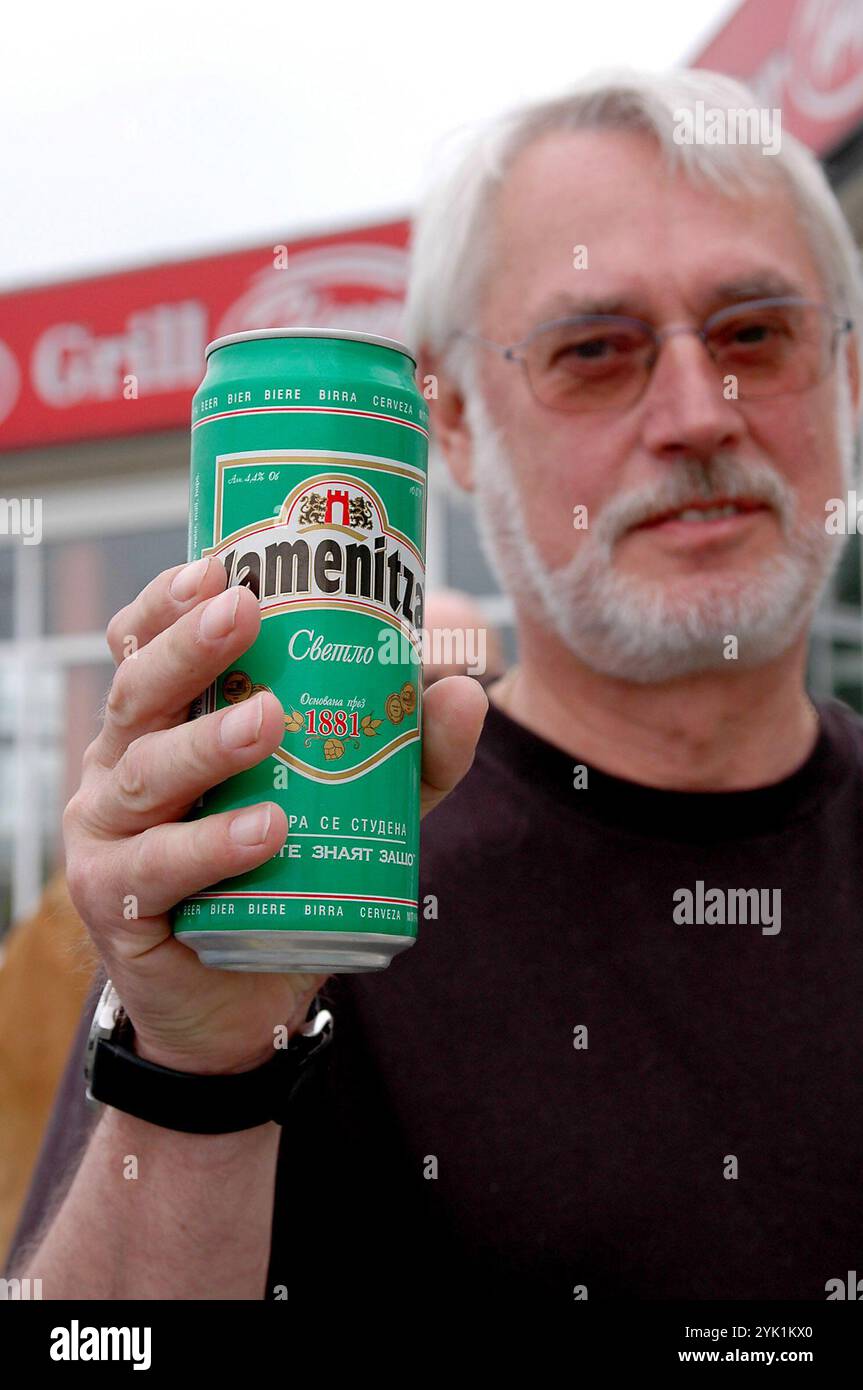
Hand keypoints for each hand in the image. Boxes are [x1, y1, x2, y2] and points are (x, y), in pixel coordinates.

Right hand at [63, 558, 488, 1074]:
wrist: (242, 999)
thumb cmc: (282, 874)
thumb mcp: (353, 803)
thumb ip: (406, 754)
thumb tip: (462, 690)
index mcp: (163, 725)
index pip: (147, 645)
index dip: (172, 601)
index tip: (220, 564)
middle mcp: (122, 766)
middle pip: (140, 691)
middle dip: (189, 646)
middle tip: (245, 612)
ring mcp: (109, 834)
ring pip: (149, 772)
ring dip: (209, 742)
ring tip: (270, 722)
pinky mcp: (116, 902)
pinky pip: (161, 866)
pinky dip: (212, 844)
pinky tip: (264, 828)